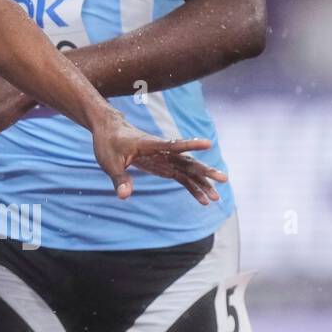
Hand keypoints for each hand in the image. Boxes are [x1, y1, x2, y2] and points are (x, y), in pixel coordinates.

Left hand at [90, 110, 221, 202]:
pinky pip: (181, 177)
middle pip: (186, 160)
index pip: (172, 144)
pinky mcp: (163, 165)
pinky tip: (203, 200)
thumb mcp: (109, 162)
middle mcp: (161, 151)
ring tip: (216, 198)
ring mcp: (164, 158)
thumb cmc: (108, 143)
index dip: (189, 144)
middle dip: (204, 170)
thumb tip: (124, 196)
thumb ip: (119, 178)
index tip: (208, 143)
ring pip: (188, 170)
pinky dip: (192, 188)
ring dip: (202, 183)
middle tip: (223, 179)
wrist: (109, 131)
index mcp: (149, 145)